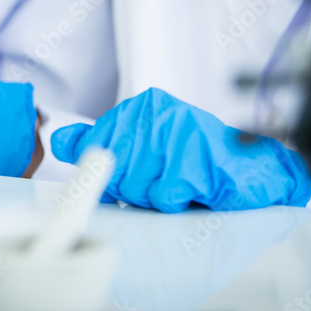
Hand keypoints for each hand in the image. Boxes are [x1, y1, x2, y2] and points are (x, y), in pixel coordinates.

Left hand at [50, 88, 310, 212]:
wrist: (253, 169)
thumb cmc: (194, 160)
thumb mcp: (143, 143)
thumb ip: (102, 142)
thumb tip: (57, 140)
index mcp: (139, 108)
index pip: (90, 145)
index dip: (101, 169)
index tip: (112, 174)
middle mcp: (154, 115)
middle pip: (111, 171)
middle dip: (133, 187)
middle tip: (162, 180)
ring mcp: (175, 134)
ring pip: (134, 187)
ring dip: (155, 196)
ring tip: (180, 183)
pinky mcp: (194, 160)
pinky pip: (162, 196)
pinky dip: (175, 202)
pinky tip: (192, 190)